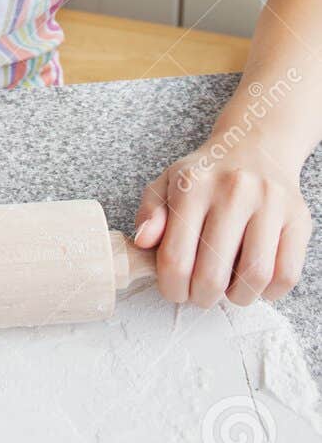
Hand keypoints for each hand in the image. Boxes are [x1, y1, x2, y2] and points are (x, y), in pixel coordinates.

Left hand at [134, 142, 311, 308]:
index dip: (172, 288)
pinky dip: (269, 291)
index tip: (175, 290)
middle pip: (213, 274)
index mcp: (194, 184)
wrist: (254, 145)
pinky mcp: (299, 219)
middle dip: (202, 296)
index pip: (176, 258)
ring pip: (254, 276)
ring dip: (237, 297)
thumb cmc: (207, 174)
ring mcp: (270, 204)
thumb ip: (150, 212)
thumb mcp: (167, 182)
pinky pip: (287, 274)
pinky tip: (254, 281)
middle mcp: (234, 190)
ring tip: (228, 288)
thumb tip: (143, 242)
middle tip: (200, 293)